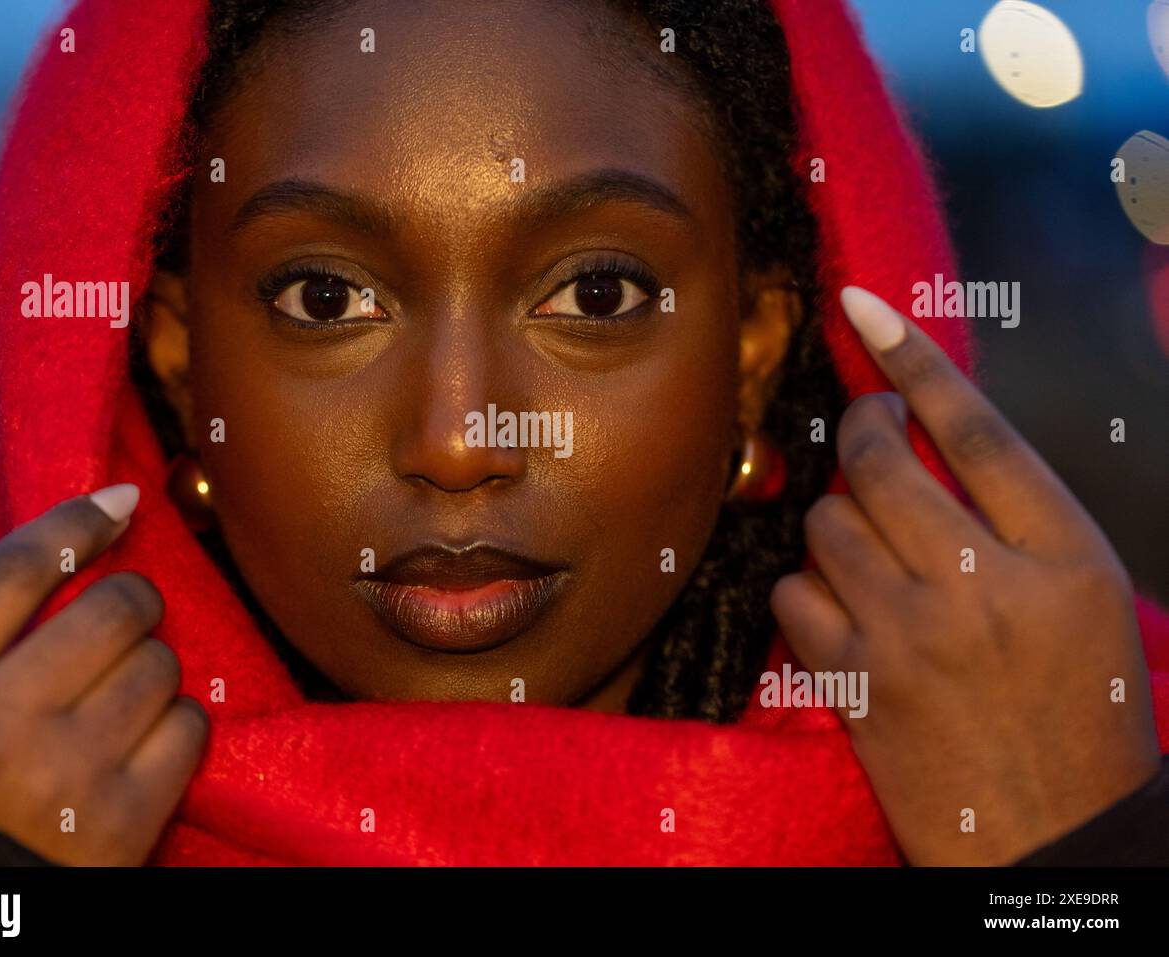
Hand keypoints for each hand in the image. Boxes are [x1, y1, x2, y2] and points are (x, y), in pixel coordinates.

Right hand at [0, 485, 207, 864]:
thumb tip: (58, 564)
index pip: (12, 573)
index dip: (76, 523)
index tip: (120, 502)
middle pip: (112, 609)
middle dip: (133, 602)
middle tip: (126, 618)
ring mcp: (67, 778)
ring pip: (161, 665)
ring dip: (152, 669)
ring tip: (119, 700)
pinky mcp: (125, 827)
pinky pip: (191, 730)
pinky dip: (178, 726)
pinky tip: (145, 745)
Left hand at [770, 285, 1161, 865]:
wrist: (1055, 839)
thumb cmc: (1085, 715)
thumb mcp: (1087, 601)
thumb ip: (1019, 518)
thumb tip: (926, 441)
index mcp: (1063, 556)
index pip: (975, 429)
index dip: (914, 358)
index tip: (867, 306)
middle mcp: (984, 587)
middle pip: (879, 462)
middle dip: (856, 433)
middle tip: (863, 435)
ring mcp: (911, 637)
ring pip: (824, 524)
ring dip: (834, 520)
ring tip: (868, 546)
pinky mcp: (857, 685)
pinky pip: (792, 595)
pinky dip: (806, 590)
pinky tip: (839, 607)